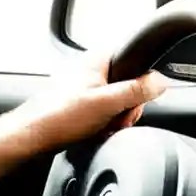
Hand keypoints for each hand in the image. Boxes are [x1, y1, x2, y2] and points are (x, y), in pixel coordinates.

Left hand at [6, 53, 169, 154]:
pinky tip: (98, 130)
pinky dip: (107, 124)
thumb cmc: (61, 116)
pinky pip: (108, 113)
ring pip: (121, 103)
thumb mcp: (106, 103)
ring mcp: (89, 88)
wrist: (35, 136)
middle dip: (128, 108)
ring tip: (103, 126)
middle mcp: (94, 71)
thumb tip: (161, 81)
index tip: (135, 100)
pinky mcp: (85, 105)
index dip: (142, 83)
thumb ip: (136, 91)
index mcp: (98, 60)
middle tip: (116, 118)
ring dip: (118, 119)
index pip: (136, 61)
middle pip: (132, 87)